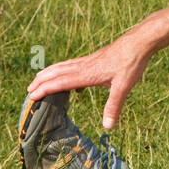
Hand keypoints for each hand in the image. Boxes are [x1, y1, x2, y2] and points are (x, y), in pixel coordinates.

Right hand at [26, 29, 155, 129]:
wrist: (139, 42)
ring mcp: (88, 60)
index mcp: (86, 74)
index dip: (44, 89)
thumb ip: (113, 106)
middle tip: (28, 91)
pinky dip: (65, 71)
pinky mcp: (95, 58)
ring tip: (40, 81)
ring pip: (63, 66)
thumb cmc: (131, 63)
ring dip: (49, 74)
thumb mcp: (123, 87)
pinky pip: (74, 65)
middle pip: (55, 72)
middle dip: (40, 81)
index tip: (31, 97)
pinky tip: (74, 82)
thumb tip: (108, 126)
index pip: (59, 82)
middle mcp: (83, 66)